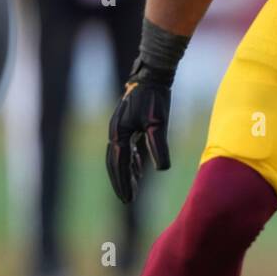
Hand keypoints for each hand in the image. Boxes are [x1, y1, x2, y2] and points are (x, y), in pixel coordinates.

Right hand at [106, 58, 172, 203]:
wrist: (152, 75)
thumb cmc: (155, 98)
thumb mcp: (159, 123)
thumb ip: (158, 145)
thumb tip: (162, 169)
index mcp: (119, 133)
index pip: (119, 164)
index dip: (123, 182)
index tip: (128, 200)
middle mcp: (115, 132)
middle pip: (114, 162)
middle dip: (120, 181)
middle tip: (127, 199)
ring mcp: (120, 128)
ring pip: (119, 156)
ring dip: (125, 172)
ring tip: (134, 188)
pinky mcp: (127, 125)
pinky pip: (125, 148)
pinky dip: (130, 161)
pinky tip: (138, 170)